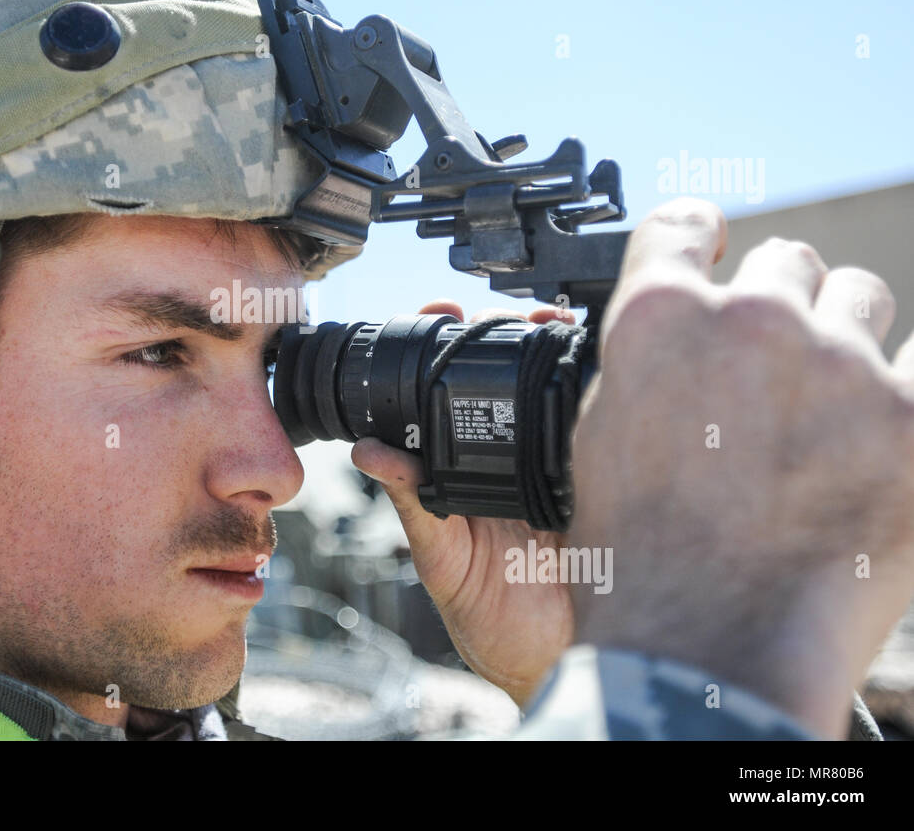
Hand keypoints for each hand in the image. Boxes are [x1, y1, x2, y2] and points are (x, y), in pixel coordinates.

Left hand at [351, 300, 577, 705]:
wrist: (544, 658)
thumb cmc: (484, 612)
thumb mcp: (439, 554)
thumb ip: (411, 501)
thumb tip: (367, 451)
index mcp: (466, 464)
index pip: (452, 385)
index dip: (450, 342)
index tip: (443, 309)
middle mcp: (511, 455)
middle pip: (509, 371)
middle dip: (509, 328)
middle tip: (508, 310)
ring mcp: (556, 462)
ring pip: (554, 387)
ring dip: (555, 347)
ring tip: (549, 320)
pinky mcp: (598, 481)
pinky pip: (598, 431)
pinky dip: (599, 394)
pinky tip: (596, 368)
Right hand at [569, 197, 913, 738]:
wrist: (710, 649)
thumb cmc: (641, 563)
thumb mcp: (600, 445)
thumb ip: (640, 370)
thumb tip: (667, 346)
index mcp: (657, 320)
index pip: (679, 225)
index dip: (695, 235)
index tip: (708, 244)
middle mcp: (749, 321)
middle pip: (786, 262)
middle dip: (780, 302)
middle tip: (774, 364)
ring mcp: (841, 366)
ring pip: (864, 300)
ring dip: (847, 337)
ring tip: (832, 406)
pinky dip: (904, 391)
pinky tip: (882, 426)